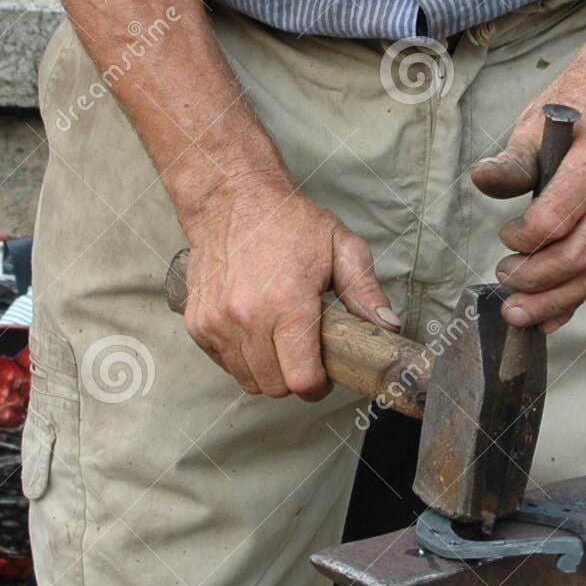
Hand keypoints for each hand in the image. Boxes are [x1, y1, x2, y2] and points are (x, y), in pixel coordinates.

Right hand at [181, 175, 396, 398]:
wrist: (231, 199)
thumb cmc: (287, 221)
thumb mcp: (341, 246)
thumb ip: (365, 291)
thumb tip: (388, 327)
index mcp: (287, 304)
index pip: (301, 381)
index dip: (318, 385)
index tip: (323, 374)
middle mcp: (247, 318)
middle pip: (274, 387)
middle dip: (294, 378)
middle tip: (303, 353)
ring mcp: (217, 323)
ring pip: (247, 379)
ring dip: (266, 370)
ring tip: (278, 340)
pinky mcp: (198, 323)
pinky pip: (224, 363)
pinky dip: (240, 357)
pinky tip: (254, 331)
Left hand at [470, 69, 585, 333]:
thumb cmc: (580, 105)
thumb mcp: (537, 121)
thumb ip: (513, 161)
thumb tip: (482, 181)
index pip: (558, 219)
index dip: (524, 239)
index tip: (505, 236)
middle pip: (579, 255)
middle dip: (535, 280)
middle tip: (503, 280)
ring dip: (555, 300)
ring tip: (518, 312)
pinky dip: (576, 295)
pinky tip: (550, 313)